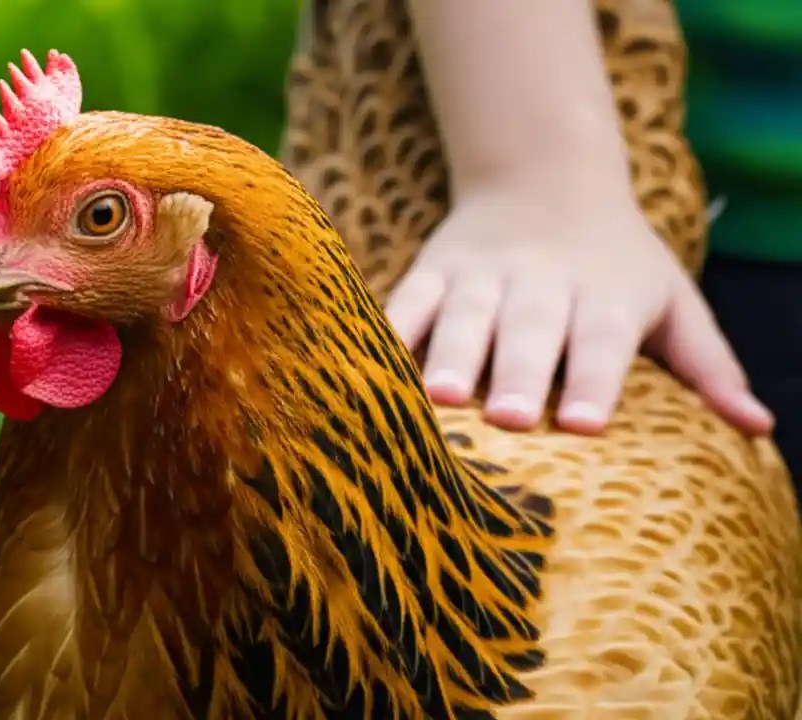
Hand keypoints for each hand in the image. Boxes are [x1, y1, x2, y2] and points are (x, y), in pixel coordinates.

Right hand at [385, 174, 774, 435]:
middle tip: (506, 419)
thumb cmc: (617, 263)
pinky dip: (389, 331)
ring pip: (464, 314)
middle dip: (515, 372)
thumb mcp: (671, 302)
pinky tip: (371, 366)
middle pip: (530, 328)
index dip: (593, 379)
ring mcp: (481, 274)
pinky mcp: (434, 270)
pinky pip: (406, 300)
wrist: (544, 177)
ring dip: (449, 355)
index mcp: (604, 293)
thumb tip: (758, 428)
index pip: (601, 338)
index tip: (583, 425)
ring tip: (438, 398)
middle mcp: (542, 281)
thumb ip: (709, 365)